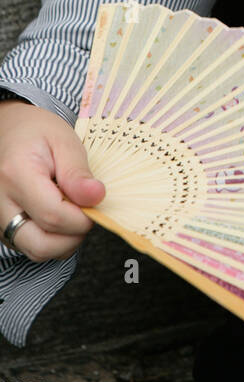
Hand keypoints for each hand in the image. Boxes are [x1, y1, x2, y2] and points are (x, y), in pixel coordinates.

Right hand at [0, 100, 104, 260]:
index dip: (82, 217)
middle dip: (74, 235)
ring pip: (36, 250)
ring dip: (64, 240)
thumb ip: (77, 171)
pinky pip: (32, 246)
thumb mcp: (63, 140)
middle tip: (87, 210)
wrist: (9, 130)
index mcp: (16, 175)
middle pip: (41, 244)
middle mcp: (1, 203)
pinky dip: (53, 239)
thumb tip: (96, 197)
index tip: (96, 202)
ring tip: (74, 209)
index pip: (53, 215)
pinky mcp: (5, 227)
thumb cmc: (36, 132)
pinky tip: (61, 214)